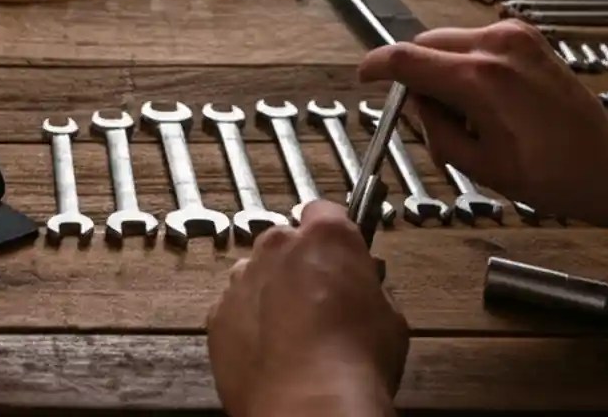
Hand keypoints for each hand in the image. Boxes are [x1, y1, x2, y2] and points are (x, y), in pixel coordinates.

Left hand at [206, 201, 407, 416]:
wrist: (308, 404)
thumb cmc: (356, 361)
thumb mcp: (389, 316)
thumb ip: (367, 288)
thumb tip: (361, 289)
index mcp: (325, 236)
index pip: (325, 211)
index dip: (335, 234)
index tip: (341, 254)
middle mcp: (276, 247)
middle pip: (286, 242)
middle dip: (301, 264)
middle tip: (321, 301)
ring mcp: (241, 280)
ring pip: (257, 275)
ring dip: (271, 293)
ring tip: (294, 334)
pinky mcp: (218, 314)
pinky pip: (235, 309)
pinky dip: (249, 324)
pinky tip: (270, 353)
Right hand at [357, 20, 607, 222]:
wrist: (606, 166)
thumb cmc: (551, 173)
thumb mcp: (473, 161)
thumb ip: (431, 126)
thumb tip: (414, 103)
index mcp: (479, 79)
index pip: (405, 58)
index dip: (376, 66)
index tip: (364, 75)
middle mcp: (496, 47)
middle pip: (425, 44)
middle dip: (414, 74)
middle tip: (425, 114)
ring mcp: (515, 37)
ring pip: (448, 41)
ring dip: (441, 69)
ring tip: (464, 112)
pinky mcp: (527, 38)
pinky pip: (474, 42)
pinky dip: (465, 64)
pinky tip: (482, 99)